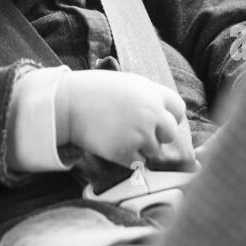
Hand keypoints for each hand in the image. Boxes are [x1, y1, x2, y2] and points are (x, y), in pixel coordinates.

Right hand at [57, 70, 188, 168]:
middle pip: (170, 133)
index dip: (169, 117)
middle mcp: (151, 113)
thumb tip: (163, 113)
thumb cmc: (93, 90)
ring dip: (141, 148)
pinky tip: (112, 145)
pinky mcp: (127, 152)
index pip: (178, 110)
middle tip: (139, 134)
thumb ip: (148, 95)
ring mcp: (140, 134)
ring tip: (119, 136)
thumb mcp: (126, 82)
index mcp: (151, 92)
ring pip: (154, 151)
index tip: (159, 122)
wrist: (67, 104)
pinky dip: (127, 158)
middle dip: (157, 136)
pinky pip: (138, 163)